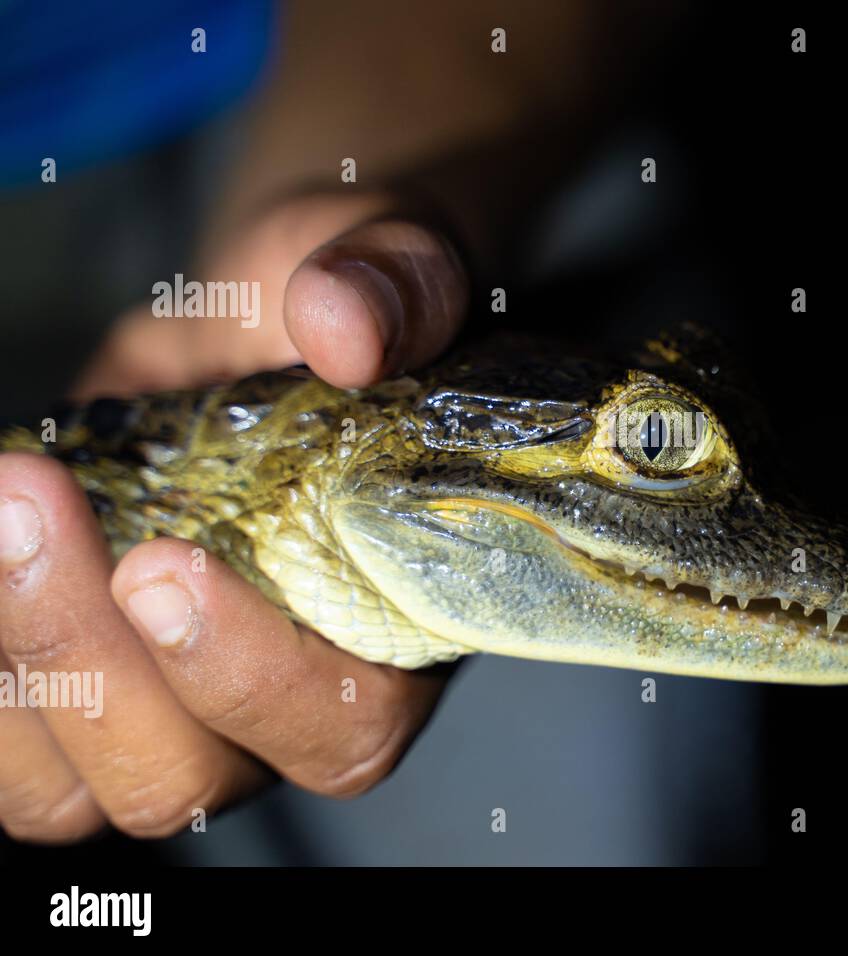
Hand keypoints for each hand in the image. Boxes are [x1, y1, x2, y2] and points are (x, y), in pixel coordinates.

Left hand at [0, 193, 467, 841]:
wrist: (270, 306)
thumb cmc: (359, 300)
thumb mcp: (397, 261)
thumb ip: (396, 289)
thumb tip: (339, 325)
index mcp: (392, 628)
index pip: (341, 730)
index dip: (250, 681)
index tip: (166, 561)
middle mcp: (282, 691)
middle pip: (180, 780)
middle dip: (88, 663)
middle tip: (34, 507)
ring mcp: (173, 692)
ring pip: (68, 785)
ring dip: (14, 658)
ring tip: (2, 498)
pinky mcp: (83, 661)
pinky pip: (3, 729)